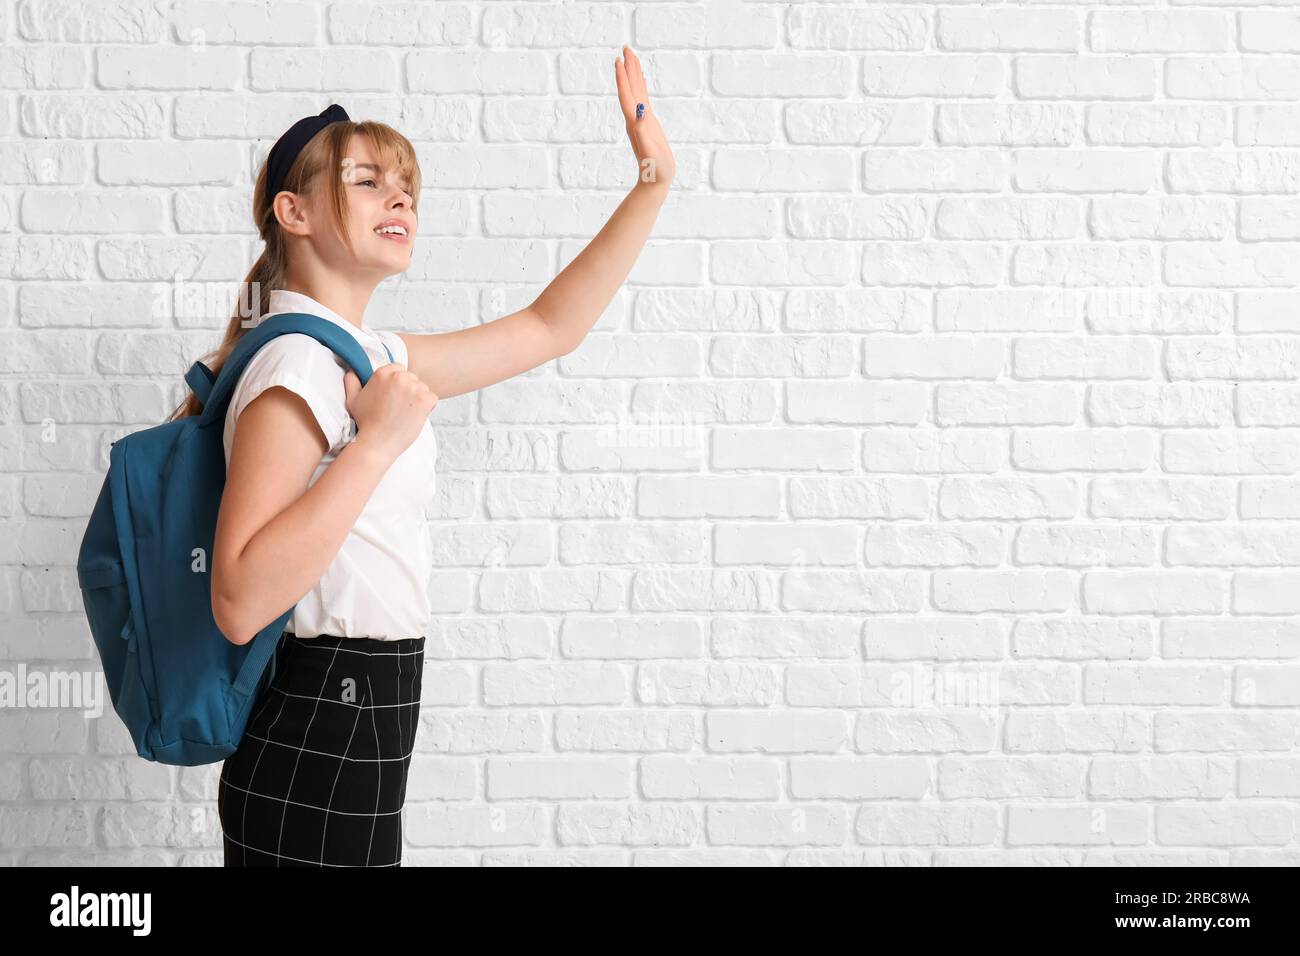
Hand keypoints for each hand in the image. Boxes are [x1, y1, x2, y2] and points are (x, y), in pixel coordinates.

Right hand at [342, 363, 437, 461]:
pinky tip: (414, 416)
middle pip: (412, 378)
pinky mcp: (425, 400)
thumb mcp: (353, 399)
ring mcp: (414, 388)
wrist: (378, 443)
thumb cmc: (365, 423)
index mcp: (383, 373)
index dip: (397, 383)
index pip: (399, 368)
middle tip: (399, 408)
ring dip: (418, 399)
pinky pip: (432, 398)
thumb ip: (352, 382)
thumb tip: (352, 370)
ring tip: (405, 414)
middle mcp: (399, 377)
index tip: (393, 396)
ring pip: (423, 388)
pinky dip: (428, 407)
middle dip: (408, 390)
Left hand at [615, 44, 674, 190]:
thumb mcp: (649, 151)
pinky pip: (642, 100)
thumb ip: (643, 131)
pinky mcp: (647, 124)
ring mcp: (640, 121)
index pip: (627, 95)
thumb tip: (639, 111)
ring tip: (631, 58)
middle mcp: (635, 119)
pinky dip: (641, 88)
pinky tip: (640, 82)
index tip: (620, 59)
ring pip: (635, 92)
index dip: (623, 78)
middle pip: (630, 89)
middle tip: (626, 48)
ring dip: (633, 75)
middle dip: (628, 69)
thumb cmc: (655, 169)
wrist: (655, 181)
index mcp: (635, 123)